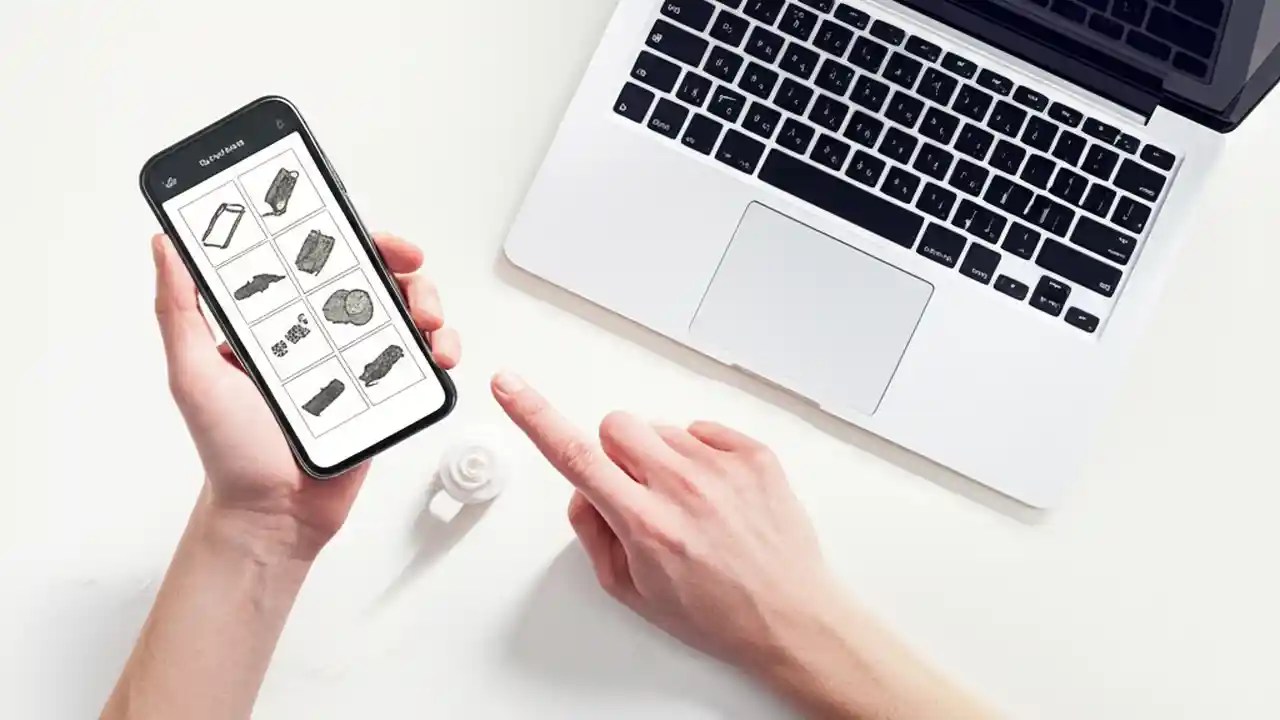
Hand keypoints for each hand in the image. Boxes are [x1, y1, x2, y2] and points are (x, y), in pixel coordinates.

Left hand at [152, 232, 459, 560]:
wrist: (273, 515)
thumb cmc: (229, 450)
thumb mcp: (192, 373)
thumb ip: (179, 309)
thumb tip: (165, 245)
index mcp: (279, 321)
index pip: (316, 261)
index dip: (345, 235)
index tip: (363, 230)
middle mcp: (321, 336)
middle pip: (373, 279)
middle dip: (401, 263)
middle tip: (410, 266)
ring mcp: (357, 364)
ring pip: (405, 315)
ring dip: (428, 304)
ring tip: (430, 321)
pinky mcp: (386, 397)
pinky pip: (421, 364)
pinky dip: (440, 351)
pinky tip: (440, 356)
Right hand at [489, 372, 836, 671]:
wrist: (791, 618)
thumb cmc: (717, 613)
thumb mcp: (633, 591)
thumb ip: (593, 534)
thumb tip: (583, 490)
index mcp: (645, 523)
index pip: (574, 456)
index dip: (534, 416)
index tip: (509, 385)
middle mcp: (682, 487)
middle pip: (617, 426)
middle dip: (615, 453)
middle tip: (637, 492)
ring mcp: (722, 467)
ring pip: (661, 429)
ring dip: (661, 458)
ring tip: (689, 505)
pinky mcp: (755, 455)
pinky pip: (704, 430)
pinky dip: (701, 455)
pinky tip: (714, 495)